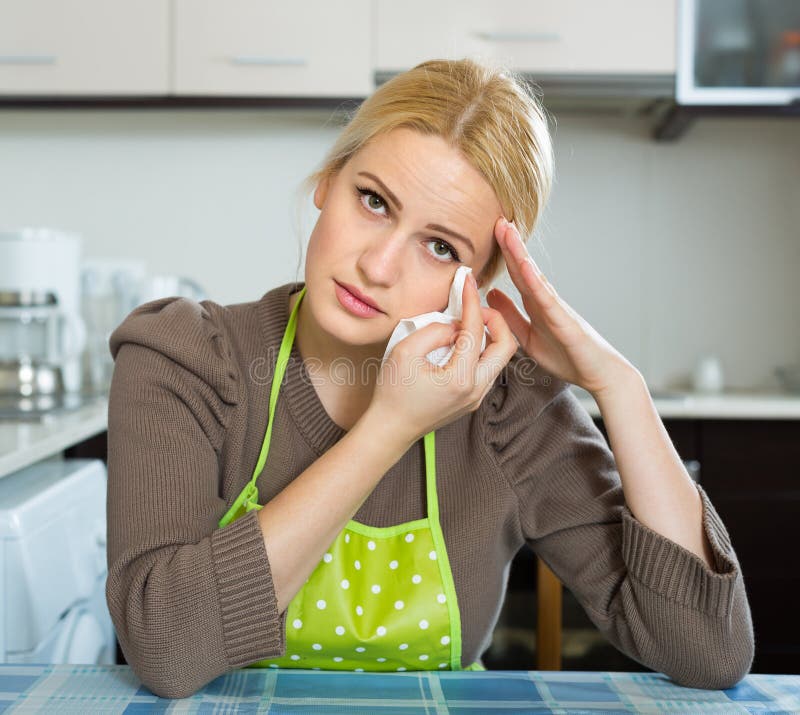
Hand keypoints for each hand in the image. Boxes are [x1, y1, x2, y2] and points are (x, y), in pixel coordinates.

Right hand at [369, 272, 517, 443]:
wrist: (389, 429)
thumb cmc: (392, 394)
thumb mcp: (405, 352)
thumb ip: (434, 330)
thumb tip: (453, 325)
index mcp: (461, 379)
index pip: (476, 330)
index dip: (472, 301)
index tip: (467, 282)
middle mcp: (476, 390)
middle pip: (506, 346)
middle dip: (495, 319)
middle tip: (474, 306)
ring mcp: (476, 396)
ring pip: (499, 358)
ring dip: (488, 334)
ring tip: (464, 321)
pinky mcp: (471, 398)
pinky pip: (486, 367)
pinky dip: (480, 349)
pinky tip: (460, 340)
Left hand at [486, 217, 636, 396]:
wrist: (600, 374)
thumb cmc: (567, 356)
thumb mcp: (528, 337)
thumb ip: (511, 316)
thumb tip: (491, 294)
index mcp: (537, 305)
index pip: (517, 274)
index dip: (504, 253)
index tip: (491, 231)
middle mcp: (547, 301)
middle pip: (524, 268)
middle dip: (511, 244)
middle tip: (497, 219)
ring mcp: (557, 309)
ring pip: (535, 277)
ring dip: (521, 253)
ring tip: (508, 230)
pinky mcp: (565, 322)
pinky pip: (547, 300)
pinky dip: (536, 282)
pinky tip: (525, 266)